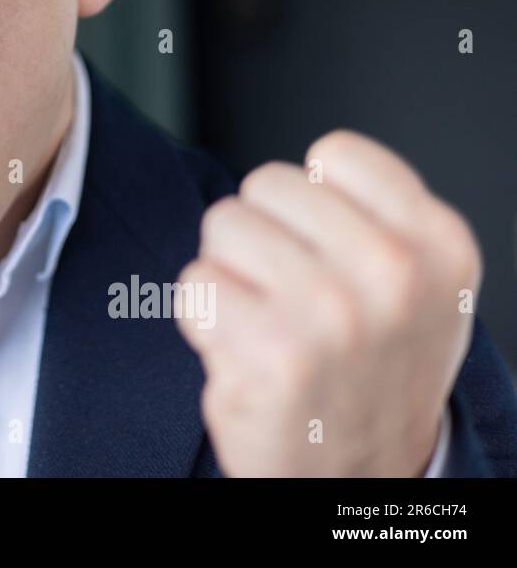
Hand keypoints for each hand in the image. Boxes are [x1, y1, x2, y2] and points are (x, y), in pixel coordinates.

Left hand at [176, 130, 479, 475]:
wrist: (358, 478)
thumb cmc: (372, 368)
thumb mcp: (418, 284)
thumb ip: (376, 216)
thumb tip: (310, 166)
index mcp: (438, 243)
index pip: (333, 153)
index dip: (309, 198)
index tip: (324, 247)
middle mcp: (395, 273)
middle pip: (264, 183)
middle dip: (262, 234)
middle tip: (290, 297)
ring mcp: (335, 314)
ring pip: (222, 223)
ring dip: (230, 273)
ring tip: (267, 323)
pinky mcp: (274, 355)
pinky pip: (194, 283)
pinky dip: (202, 317)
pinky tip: (243, 352)